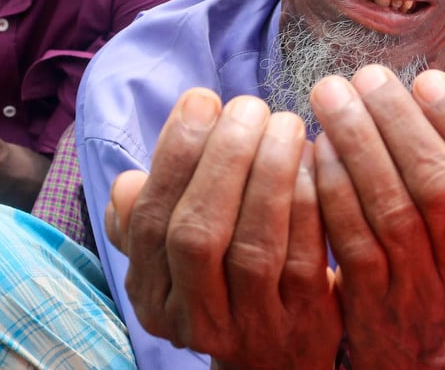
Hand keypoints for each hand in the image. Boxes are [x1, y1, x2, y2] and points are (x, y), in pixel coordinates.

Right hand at [107, 89, 341, 369]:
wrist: (280, 360)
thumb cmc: (224, 283)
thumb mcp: (173, 262)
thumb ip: (148, 220)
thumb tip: (130, 181)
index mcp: (152, 293)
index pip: (149, 220)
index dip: (174, 156)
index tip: (202, 100)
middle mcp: (193, 317)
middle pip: (197, 233)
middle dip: (223, 159)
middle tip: (250, 105)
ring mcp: (251, 325)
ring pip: (253, 246)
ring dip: (269, 173)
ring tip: (284, 122)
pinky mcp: (305, 322)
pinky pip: (304, 258)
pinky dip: (308, 203)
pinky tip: (314, 161)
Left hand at [312, 66, 444, 369]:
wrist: (414, 345)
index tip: (427, 81)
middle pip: (442, 188)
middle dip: (400, 123)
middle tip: (367, 76)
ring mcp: (425, 294)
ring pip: (392, 210)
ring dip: (359, 144)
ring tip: (333, 97)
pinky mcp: (373, 305)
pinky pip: (352, 239)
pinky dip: (333, 188)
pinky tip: (318, 148)